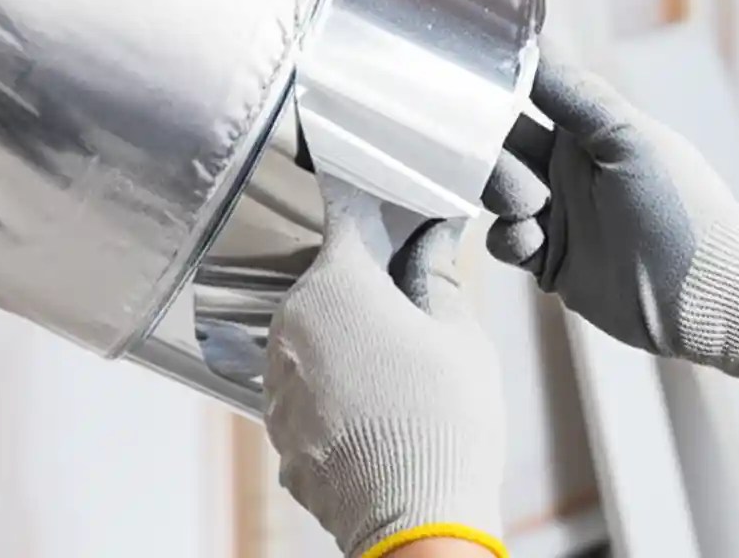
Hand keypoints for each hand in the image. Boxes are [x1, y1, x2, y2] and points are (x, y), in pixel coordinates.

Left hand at [265, 177, 506, 557]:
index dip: (375, 220)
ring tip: (394, 376)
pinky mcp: (278, 433)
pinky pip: (304, 394)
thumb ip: (436, 277)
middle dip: (361, 294)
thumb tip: (429, 245)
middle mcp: (291, 329)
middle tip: (409, 316)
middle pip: (324, 288)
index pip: (346, 225)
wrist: (418, 519)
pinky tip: (373, 415)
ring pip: (310, 342)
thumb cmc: (444, 421)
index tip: (394, 224)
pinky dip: (331, 396)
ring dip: (342, 346)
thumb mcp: (461, 334)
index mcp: (335, 287)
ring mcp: (277, 385)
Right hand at [485, 54, 738, 385]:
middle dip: (495, 157)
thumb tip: (537, 40)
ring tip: (534, 211)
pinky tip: (535, 246)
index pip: (528, 97)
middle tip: (526, 181)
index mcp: (586, 129)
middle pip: (500, 146)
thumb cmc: (680, 208)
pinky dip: (510, 239)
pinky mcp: (548, 259)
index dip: (499, 94)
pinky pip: (503, 240)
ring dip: (502, 196)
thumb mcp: (630, 139)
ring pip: (494, 193)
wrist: (702, 295)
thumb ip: (577, 94)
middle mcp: (566, 167)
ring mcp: (556, 214)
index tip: (478, 97)